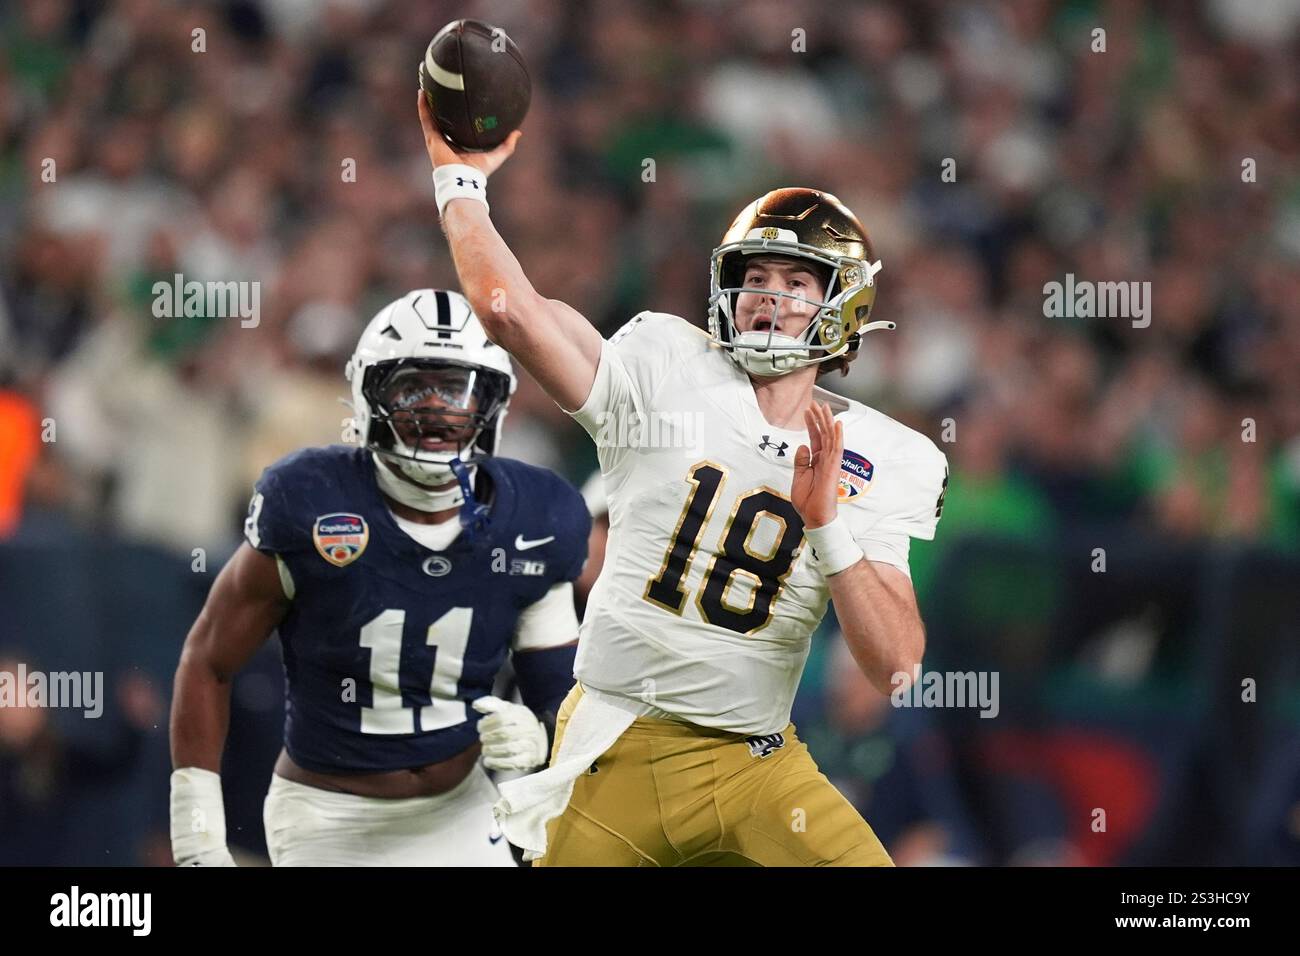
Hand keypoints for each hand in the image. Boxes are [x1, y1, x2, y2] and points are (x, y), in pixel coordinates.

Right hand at [418, 92, 520, 176]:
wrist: (464, 180)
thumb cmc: (478, 172)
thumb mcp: (496, 155)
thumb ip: (507, 145)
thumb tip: (518, 132)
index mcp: (458, 146)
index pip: (455, 127)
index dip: (454, 116)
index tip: (457, 101)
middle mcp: (445, 142)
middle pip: (440, 120)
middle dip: (438, 106)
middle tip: (439, 88)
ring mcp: (436, 140)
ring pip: (430, 117)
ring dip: (427, 102)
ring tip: (426, 85)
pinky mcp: (431, 139)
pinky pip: (426, 120)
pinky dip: (423, 107)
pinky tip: (422, 93)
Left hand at [472, 696, 548, 771]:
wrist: (540, 739)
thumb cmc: (518, 723)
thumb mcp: (507, 709)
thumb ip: (491, 704)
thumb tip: (476, 704)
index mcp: (522, 715)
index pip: (501, 718)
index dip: (487, 724)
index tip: (480, 728)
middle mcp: (529, 729)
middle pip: (504, 733)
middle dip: (488, 737)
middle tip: (482, 739)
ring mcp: (531, 745)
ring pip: (509, 749)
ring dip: (492, 750)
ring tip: (485, 750)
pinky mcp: (530, 759)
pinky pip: (513, 763)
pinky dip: (497, 763)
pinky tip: (488, 761)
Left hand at [792, 401, 842, 528]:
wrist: (814, 516)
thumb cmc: (808, 500)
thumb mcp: (799, 476)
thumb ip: (801, 460)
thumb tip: (802, 445)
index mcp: (816, 461)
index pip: (815, 438)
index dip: (811, 424)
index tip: (807, 410)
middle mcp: (825, 459)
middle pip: (823, 434)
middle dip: (819, 418)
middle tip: (815, 402)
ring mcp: (831, 463)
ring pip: (830, 437)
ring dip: (827, 422)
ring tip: (824, 407)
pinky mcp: (834, 468)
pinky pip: (837, 449)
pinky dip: (837, 436)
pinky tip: (837, 424)